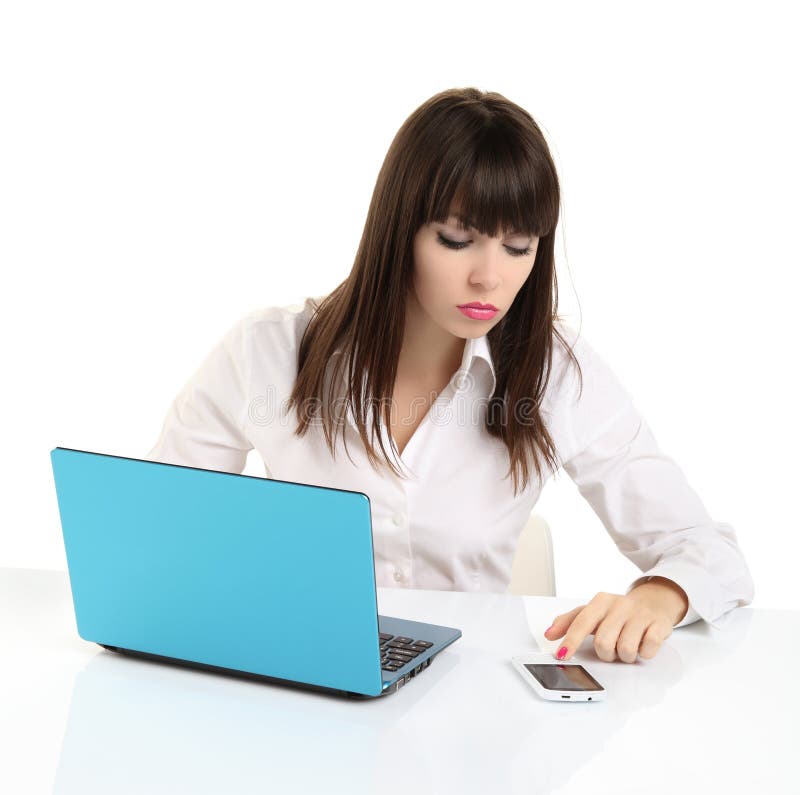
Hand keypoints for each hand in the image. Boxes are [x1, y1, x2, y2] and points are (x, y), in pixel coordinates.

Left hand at [543, 577, 688, 663]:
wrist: (653, 603)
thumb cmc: (618, 612)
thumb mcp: (593, 612)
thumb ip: (568, 622)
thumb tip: (548, 634)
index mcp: (600, 601)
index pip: (581, 623)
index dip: (571, 641)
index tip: (562, 656)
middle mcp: (619, 605)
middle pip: (603, 642)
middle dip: (605, 653)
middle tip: (611, 648)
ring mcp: (640, 615)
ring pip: (625, 649)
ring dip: (624, 655)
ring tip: (626, 645)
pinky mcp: (659, 625)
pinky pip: (647, 649)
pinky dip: (643, 653)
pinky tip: (642, 644)